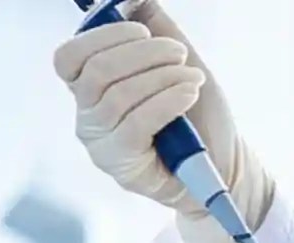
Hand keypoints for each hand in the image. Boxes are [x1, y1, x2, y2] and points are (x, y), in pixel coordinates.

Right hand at [53, 1, 275, 242]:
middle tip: (179, 53)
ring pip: (119, 96)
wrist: (223, 162)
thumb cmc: (196, 113)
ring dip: (163, 77)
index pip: (70, 57)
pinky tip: (189, 95)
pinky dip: (167, 100)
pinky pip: (137, 123)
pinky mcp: (123, 167)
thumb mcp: (173, 61)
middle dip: (143, 53)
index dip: (103, 35)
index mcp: (89, 89)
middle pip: (96, 71)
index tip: (143, 29)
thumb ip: (152, 25)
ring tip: (193, 79)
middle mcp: (87, 118)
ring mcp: (102, 145)